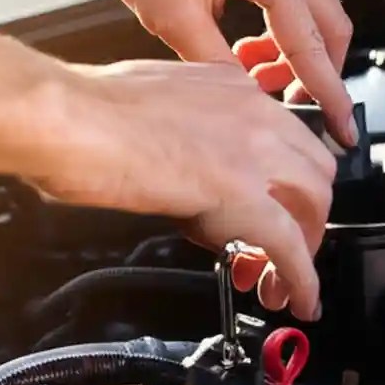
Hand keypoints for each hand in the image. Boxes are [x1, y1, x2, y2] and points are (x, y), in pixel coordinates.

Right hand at [36, 60, 335, 320]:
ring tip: (276, 285)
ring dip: (303, 251)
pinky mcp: (243, 196)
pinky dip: (301, 279)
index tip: (272, 204)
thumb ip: (180, 125)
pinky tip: (296, 299)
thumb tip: (176, 157)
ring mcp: (254, 153)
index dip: (283, 180)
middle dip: (304, 216)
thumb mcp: (150, 100)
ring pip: (313, 206)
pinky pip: (291, 246)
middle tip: (280, 250)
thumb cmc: (83, 111)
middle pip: (313, 171)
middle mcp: (254, 113)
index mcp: (229, 86)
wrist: (70, 120)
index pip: (285, 135)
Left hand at [82, 0, 357, 147]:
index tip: (344, 127)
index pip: (311, 42)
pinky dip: (278, 27)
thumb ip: (215, 64)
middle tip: (292, 107)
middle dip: (317, 72)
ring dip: (294, 50)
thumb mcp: (172, 17)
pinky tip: (243, 47)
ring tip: (254, 76)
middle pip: (329, 24)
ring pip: (310, 10)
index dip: (328, 91)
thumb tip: (245, 100)